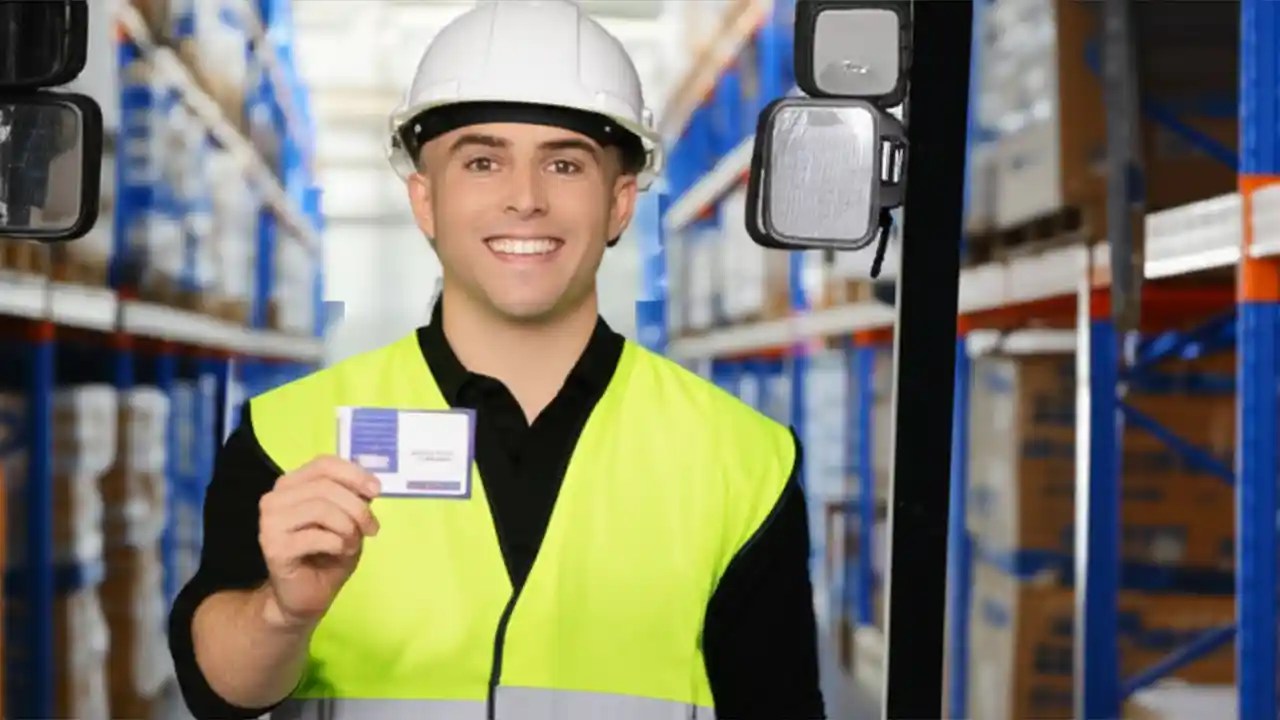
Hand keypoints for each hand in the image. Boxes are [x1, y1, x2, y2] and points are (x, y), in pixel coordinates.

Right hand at [257, 455, 380, 630]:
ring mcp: (270, 523)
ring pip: (321, 509)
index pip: (324, 464)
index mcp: (292, 484)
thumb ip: (354, 497)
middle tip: (371, 528)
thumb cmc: (327, 555)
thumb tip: (368, 484)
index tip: (376, 491)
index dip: (354, 474)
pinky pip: (316, 536)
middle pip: (325, 486)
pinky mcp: (273, 547)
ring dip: (348, 527)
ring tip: (353, 543)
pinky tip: (341, 552)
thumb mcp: (349, 519)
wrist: (305, 597)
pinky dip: (338, 543)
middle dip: (357, 507)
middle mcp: (275, 498)